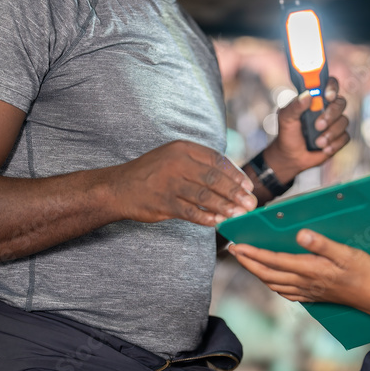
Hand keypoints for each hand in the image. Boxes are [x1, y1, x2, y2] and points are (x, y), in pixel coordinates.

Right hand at [109, 140, 256, 226]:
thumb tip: (232, 178)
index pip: (216, 160)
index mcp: (182, 148)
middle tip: (251, 203)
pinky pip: (191, 212)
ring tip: (239, 214)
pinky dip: (206, 217)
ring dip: (226, 206)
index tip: (248, 186)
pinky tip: (217, 222)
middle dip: (236, 192)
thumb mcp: (174, 157)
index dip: (235, 174)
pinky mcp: (163, 203)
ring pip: (205, 196)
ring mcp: (170, 183)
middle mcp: (177, 163)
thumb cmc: (152, 173)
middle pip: (214, 178)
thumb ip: (199, 163)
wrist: (119, 187)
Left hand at [228, 229, 369, 308]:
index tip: (237, 246)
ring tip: (248, 262)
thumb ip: (322, 243)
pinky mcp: (312, 297)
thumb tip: (301, 234)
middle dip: (248, 263)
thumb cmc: (362, 272)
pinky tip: (272, 280)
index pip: (273, 261)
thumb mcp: (346, 253)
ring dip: (257, 273)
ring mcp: (307, 291)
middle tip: (234, 252)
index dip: (252, 254)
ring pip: (273, 284)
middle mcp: (303, 282)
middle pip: (267, 274)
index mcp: (308, 269)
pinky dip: (272, 284)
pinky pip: (285, 292)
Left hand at [266, 77, 349, 182]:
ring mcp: (334, 122)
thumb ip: (295, 106)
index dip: (332, 87)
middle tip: (318, 126)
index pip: (329, 85)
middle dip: (331, 114)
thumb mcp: (286, 118)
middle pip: (340, 102)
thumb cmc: (287, 133)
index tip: (328, 97)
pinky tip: (323, 149)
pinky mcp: (339, 137)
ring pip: (344, 121)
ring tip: (317, 142)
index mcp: (315, 99)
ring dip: (331, 133)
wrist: (291, 156)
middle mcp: (327, 108)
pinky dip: (335, 144)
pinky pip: (345, 137)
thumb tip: (307, 95)